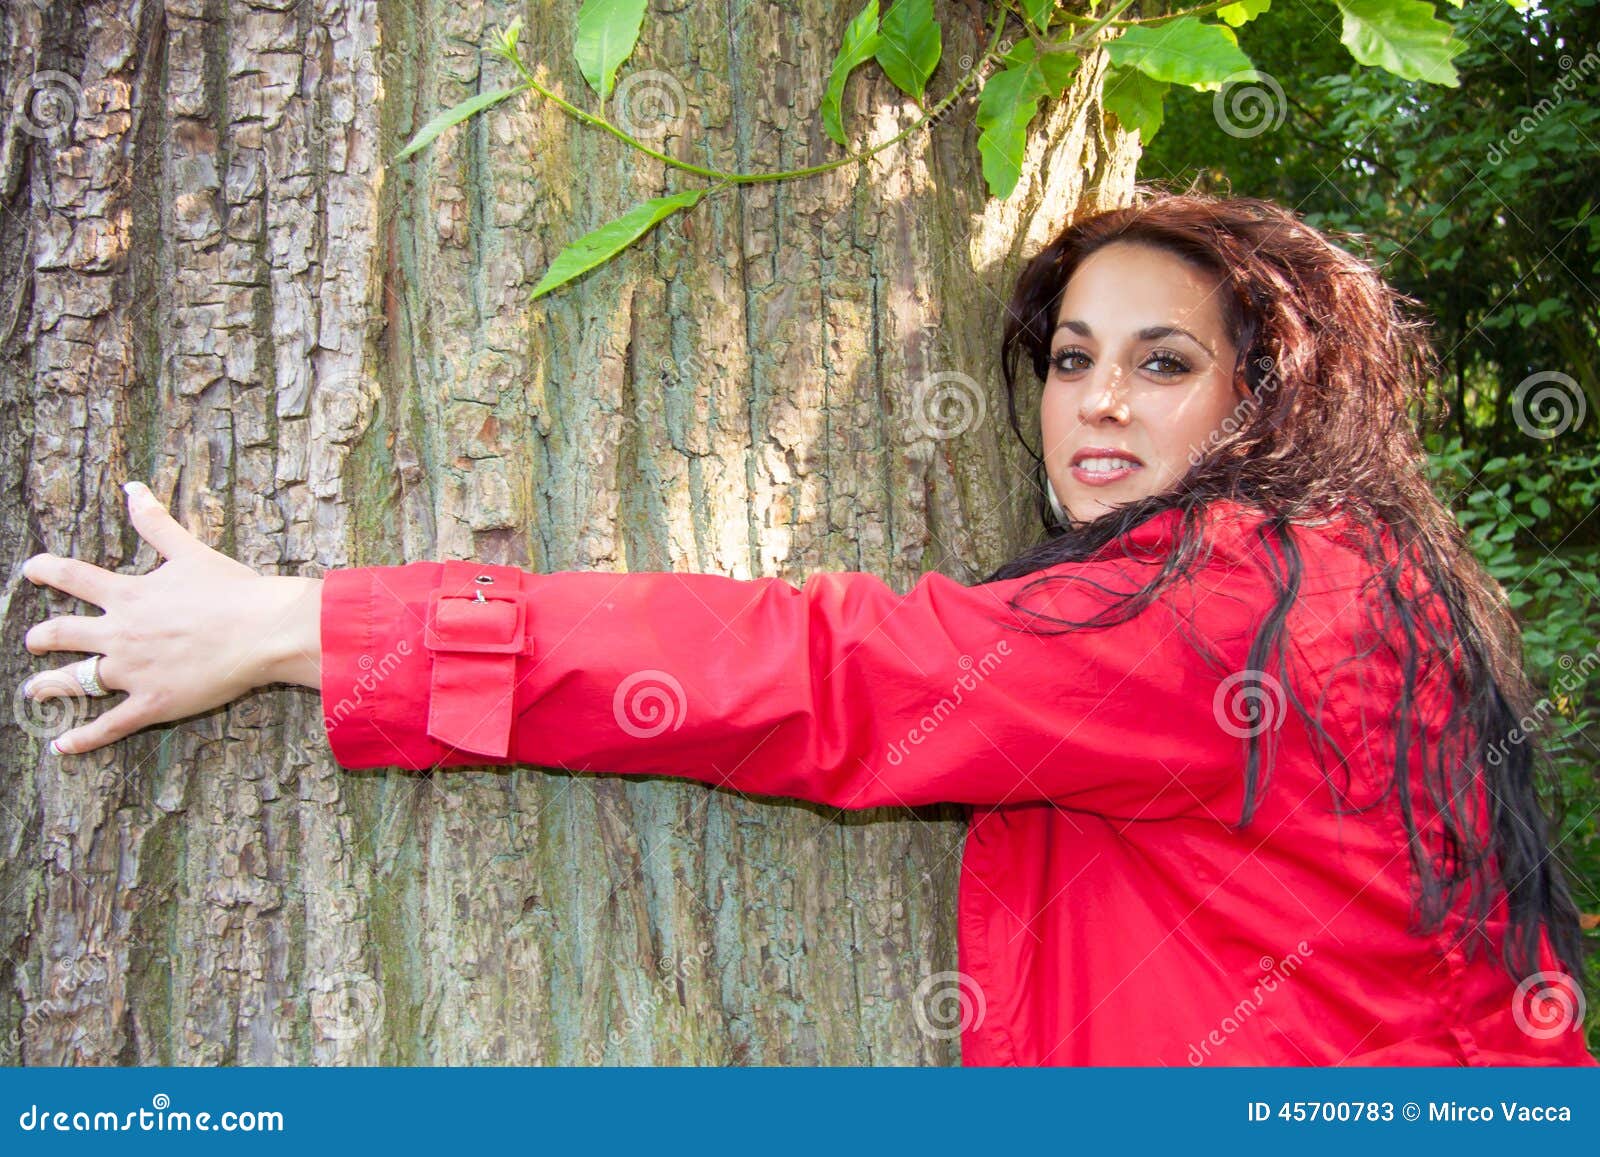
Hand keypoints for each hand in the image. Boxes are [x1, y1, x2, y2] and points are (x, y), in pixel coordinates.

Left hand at [19, 481, 322, 756]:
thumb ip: (156, 522)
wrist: (263, 631)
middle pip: (61, 634)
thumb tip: (132, 487)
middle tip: (33, 639)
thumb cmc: (233, 591)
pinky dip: (83, 738)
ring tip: (34, 691)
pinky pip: (109, 725)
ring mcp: (132, 672)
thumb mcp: (190, 551)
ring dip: (48, 687)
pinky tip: (63, 746)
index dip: (47, 571)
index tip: (30, 569)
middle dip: (41, 637)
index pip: (73, 577)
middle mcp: (120, 634)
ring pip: (75, 682)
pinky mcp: (152, 703)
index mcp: (129, 595)